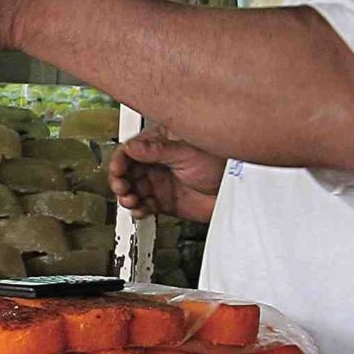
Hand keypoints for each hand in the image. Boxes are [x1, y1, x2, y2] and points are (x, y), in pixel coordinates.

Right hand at [110, 126, 224, 222]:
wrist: (236, 189)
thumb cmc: (221, 161)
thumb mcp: (186, 152)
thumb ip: (157, 150)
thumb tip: (132, 147)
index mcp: (160, 144)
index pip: (131, 150)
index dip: (121, 160)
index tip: (118, 170)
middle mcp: (158, 163)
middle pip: (128, 172)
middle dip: (121, 180)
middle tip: (122, 188)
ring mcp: (161, 183)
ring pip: (134, 190)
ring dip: (128, 196)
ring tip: (131, 200)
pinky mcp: (165, 202)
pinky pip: (145, 206)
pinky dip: (139, 209)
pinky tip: (140, 209)